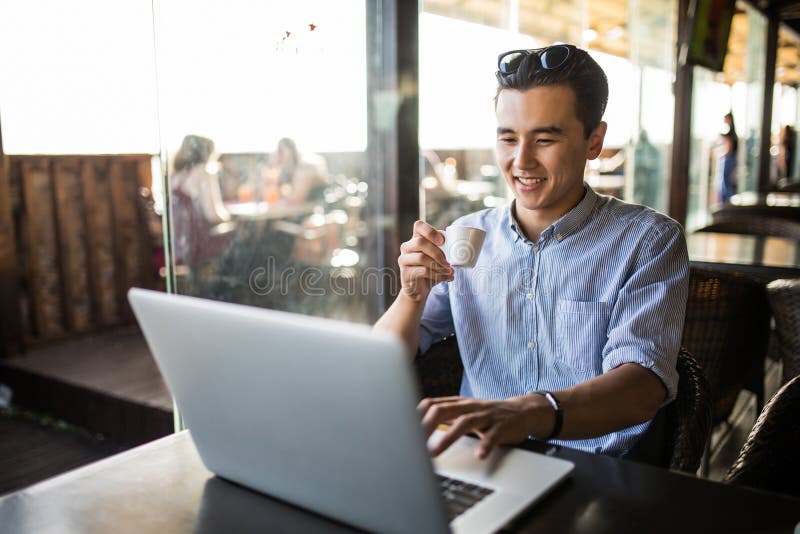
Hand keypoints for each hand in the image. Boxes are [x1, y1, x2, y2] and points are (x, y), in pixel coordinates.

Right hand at [398, 221, 452, 300]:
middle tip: (448, 262)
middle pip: (420, 242)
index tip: (442, 241)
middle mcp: (407, 247)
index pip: (418, 226)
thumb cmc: (431, 270)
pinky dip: (438, 275)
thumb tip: (464, 246)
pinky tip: (445, 278)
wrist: (419, 290)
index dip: (430, 231)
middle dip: (438, 252)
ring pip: (422, 257)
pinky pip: (423, 271)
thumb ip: (445, 250)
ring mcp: (403, 259)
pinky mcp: (405, 273)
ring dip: (439, 265)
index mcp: (416, 239)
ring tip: (449, 271)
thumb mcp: (438, 258)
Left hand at [418, 395, 550, 458]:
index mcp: (458, 404)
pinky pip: (493, 435)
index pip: (431, 404)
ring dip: (448, 437)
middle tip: (413, 443)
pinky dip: (486, 445)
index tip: (402, 432)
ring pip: (465, 422)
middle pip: (443, 410)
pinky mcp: (502, 426)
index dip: (416, 417)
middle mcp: (470, 407)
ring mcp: (486, 415)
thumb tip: (418, 426)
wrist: (523, 411)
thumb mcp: (464, 412)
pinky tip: (480, 455)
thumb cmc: (489, 415)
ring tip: (435, 451)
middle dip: (426, 426)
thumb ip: (444, 416)